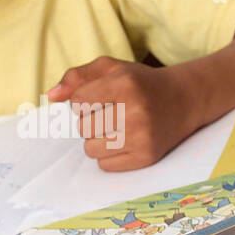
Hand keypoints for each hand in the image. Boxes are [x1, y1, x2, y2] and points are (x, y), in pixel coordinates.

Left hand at [46, 56, 195, 170]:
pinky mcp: (146, 157)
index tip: (101, 97)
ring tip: (116, 127)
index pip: (77, 102)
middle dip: (91, 120)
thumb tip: (50, 97)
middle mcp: (135, 110)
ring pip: (91, 149)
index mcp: (125, 83)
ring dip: (97, 139)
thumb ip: (76, 77)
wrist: (184, 100)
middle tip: (111, 112)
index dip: (84, 100)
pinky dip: (108, 155)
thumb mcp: (110, 68)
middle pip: (83, 128)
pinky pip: (105, 165)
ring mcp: (142, 136)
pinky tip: (124, 140)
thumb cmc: (140, 83)